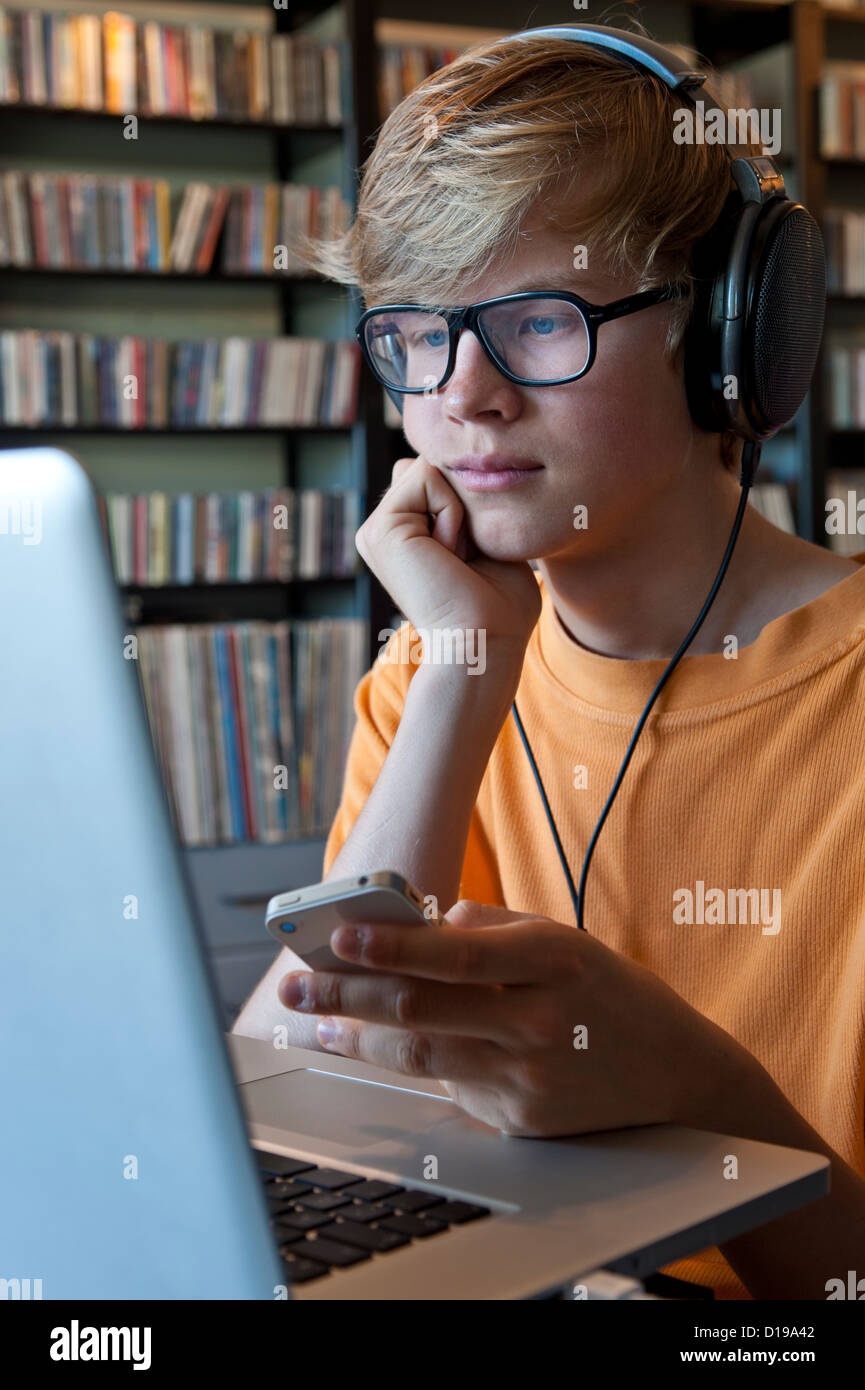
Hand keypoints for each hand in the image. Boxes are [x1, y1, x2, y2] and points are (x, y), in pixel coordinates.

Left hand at [276, 900, 728, 1136]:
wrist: (678, 1074)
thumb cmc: (608, 992)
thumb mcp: (563, 938)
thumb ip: (489, 928)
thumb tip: (415, 927)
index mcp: (555, 960)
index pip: (455, 955)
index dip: (390, 946)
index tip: (339, 934)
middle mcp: (541, 1022)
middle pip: (423, 1009)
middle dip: (346, 994)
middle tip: (295, 983)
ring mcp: (531, 1079)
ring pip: (422, 1056)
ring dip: (359, 1035)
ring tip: (315, 1017)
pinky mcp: (522, 1122)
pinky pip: (452, 1087)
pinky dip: (412, 1062)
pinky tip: (377, 1043)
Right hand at [354, 456, 541, 654]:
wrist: (485, 643)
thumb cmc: (498, 606)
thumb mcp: (483, 540)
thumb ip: (461, 502)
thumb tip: (430, 462)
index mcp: (403, 536)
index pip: (436, 478)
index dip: (468, 503)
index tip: (472, 556)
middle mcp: (382, 532)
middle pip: (430, 469)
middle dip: (461, 502)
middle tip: (464, 559)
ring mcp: (375, 532)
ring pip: (428, 469)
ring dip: (459, 511)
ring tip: (456, 559)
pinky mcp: (378, 530)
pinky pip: (427, 477)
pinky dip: (452, 513)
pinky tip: (449, 555)